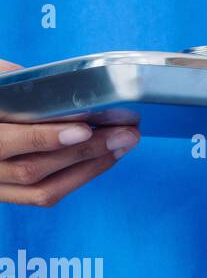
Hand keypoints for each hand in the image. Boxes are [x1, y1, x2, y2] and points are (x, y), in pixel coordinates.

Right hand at [0, 59, 139, 205]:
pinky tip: (105, 158)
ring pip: (41, 189)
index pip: (3, 141)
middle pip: (31, 168)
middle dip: (84, 152)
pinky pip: (42, 196)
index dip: (45, 138)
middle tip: (124, 133)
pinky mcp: (6, 194)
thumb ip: (15, 81)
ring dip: (89, 168)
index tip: (83, 130)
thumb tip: (64, 86)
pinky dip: (79, 178)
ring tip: (123, 144)